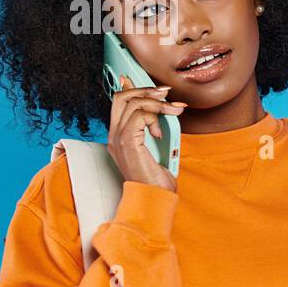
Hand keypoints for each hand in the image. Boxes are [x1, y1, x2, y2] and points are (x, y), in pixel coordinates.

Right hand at [107, 75, 184, 191]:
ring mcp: (117, 139)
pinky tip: (163, 129)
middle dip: (145, 90)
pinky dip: (156, 116)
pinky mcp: (126, 142)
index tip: (159, 89)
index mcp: (118, 136)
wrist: (154, 197)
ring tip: (174, 110)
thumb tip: (164, 109)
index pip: (119, 102)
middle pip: (121, 97)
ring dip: (157, 103)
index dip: (135, 88)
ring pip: (132, 103)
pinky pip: (139, 116)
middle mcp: (113, 135)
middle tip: (166, 93)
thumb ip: (156, 128)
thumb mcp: (158, 147)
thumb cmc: (158, 178)